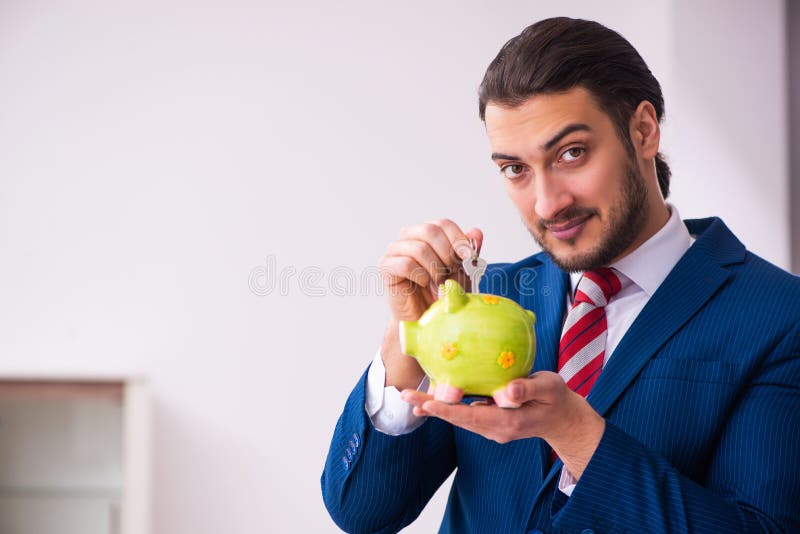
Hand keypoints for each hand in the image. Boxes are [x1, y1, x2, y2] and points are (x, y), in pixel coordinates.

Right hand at [377, 220, 482, 390]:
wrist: (425, 318)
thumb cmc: (442, 294)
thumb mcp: (462, 272)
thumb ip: (468, 252)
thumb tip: (476, 232)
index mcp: (427, 233)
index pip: (442, 224)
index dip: (458, 239)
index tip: (468, 257)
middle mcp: (409, 237)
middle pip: (429, 231)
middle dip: (447, 254)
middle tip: (452, 272)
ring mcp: (395, 251)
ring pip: (419, 248)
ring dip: (434, 269)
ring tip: (438, 283)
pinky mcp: (386, 267)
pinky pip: (405, 264)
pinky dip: (420, 276)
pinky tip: (423, 284)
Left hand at [400, 372, 605, 480]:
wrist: (562, 419)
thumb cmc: (557, 399)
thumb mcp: (550, 388)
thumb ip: (530, 387)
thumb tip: (510, 390)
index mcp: (508, 422)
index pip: (471, 417)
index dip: (447, 411)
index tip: (426, 404)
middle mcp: (495, 429)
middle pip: (457, 419)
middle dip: (431, 407)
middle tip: (405, 395)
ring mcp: (492, 427)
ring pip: (458, 418)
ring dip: (435, 408)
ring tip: (410, 398)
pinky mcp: (491, 421)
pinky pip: (465, 414)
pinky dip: (448, 407)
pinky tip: (432, 400)